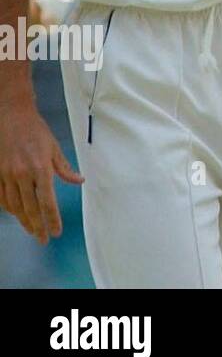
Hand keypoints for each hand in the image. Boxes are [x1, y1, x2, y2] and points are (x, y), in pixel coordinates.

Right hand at [0, 100, 82, 243]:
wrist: (12, 117)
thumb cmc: (36, 131)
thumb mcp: (55, 148)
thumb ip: (65, 169)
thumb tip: (79, 181)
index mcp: (40, 169)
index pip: (47, 202)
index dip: (52, 219)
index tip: (56, 232)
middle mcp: (22, 175)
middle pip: (30, 209)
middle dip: (37, 226)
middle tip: (44, 239)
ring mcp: (7, 176)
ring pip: (15, 206)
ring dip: (24, 221)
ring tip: (32, 231)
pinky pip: (3, 198)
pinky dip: (10, 209)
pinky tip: (17, 214)